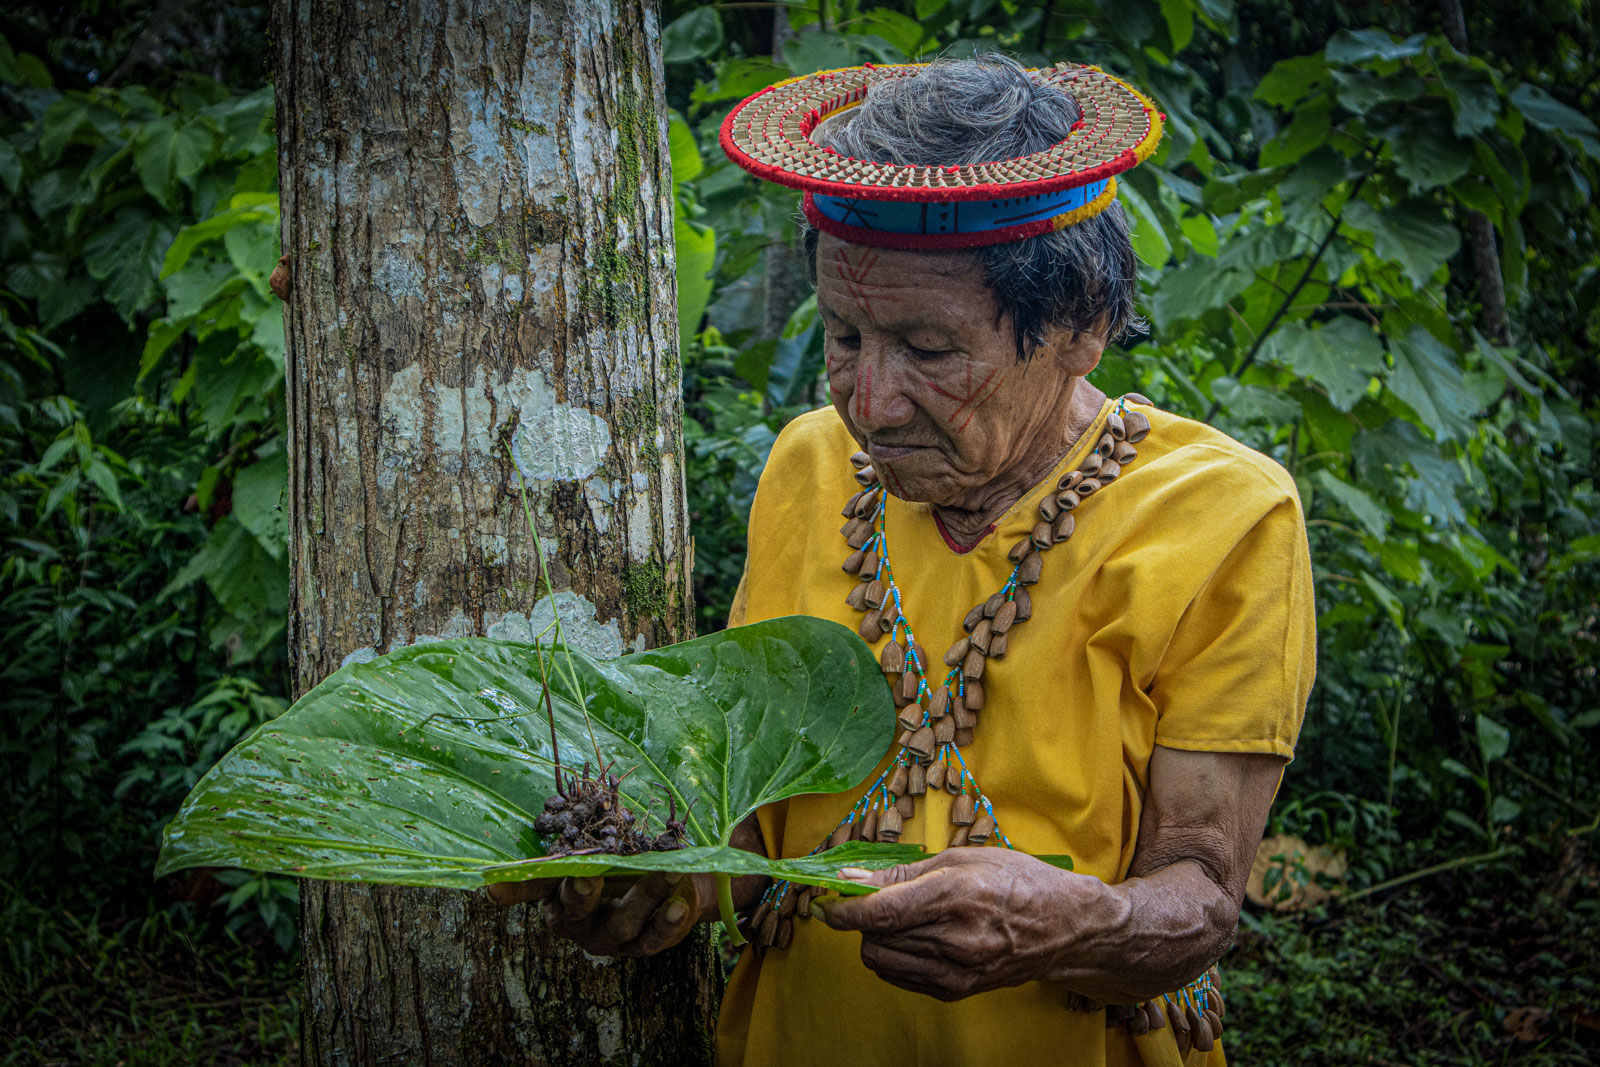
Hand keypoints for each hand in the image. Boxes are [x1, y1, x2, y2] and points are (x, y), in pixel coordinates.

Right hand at [486, 872, 702, 956]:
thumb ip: (551, 864)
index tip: (503, 884)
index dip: (524, 887)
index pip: (537, 889)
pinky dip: (666, 923)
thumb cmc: (619, 863)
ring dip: (645, 895)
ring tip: (667, 870)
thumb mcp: (589, 857)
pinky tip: (678, 905)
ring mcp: (611, 939)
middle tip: (590, 875)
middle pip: (578, 911)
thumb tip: (490, 881)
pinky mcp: (643, 946)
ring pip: (623, 922)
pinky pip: (653, 939)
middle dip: (582, 894)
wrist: (671, 877)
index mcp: (557, 897)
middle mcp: (579, 924)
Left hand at [812, 848, 1101, 1001]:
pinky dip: (894, 956)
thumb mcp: (962, 858)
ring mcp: (957, 971)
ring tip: (902, 917)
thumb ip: (902, 872)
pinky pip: (900, 977)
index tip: (823, 902)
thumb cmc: (1017, 881)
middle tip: (873, 897)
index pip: (881, 911)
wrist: (1066, 928)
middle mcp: (955, 939)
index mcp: (956, 895)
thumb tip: (850, 878)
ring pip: (882, 959)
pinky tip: (915, 937)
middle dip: (862, 917)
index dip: (842, 910)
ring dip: (877, 938)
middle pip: (876, 935)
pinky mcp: (957, 991)